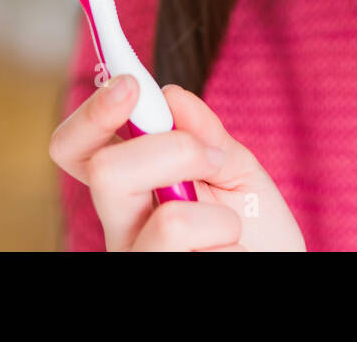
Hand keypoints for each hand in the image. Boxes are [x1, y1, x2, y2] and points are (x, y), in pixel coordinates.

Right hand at [50, 74, 306, 250]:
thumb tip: (170, 95)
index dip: (92, 113)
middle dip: (169, 147)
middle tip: (211, 155)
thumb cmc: (256, 231)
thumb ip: (207, 135)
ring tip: (230, 222)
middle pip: (103, 168)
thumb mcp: (239, 171)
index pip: (79, 148)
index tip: (130, 84)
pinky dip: (225, 231)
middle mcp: (120, 224)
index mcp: (130, 188)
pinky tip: (230, 247)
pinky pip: (181, 232)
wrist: (277, 268)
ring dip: (208, 199)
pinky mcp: (153, 273)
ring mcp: (134, 255)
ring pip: (160, 212)